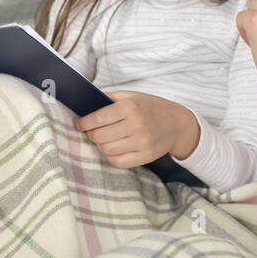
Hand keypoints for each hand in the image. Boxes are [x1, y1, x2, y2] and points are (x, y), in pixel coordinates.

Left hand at [76, 91, 199, 167]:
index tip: (80, 125)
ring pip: (106, 150)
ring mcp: (142, 143)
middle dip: (91, 134)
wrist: (177, 124)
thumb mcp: (133, 96)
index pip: (98, 118)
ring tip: (104, 139)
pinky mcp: (146, 156)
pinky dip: (111, 156)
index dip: (84, 123)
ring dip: (101, 145)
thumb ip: (110, 98)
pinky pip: (117, 161)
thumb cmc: (151, 108)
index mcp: (131, 107)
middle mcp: (137, 125)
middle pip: (99, 137)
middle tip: (91, 132)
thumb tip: (85, 104)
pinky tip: (114, 148)